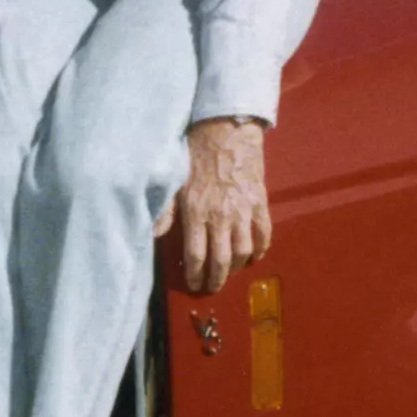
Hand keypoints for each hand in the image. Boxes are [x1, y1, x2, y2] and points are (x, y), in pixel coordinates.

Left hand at [159, 117, 271, 296]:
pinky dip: (261, 248)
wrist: (226, 128)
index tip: (193, 284)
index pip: (196, 256)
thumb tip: (153, 235)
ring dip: (236, 267)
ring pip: (242, 252)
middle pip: (221, 261)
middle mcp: (220, 216)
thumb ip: (165, 210)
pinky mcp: (259, 202)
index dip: (195, 275)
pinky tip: (254, 255)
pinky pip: (264, 233)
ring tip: (229, 272)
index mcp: (196, 212)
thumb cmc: (196, 151)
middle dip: (216, 280)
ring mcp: (243, 210)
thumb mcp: (174, 180)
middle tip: (212, 287)